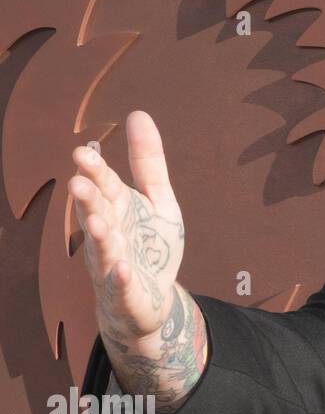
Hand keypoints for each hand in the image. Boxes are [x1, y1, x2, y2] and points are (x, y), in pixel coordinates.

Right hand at [68, 110, 185, 341]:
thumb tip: (139, 113)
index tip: (82, 154)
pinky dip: (121, 279)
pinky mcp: (125, 294)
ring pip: (103, 249)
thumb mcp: (158, 201)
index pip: (104, 185)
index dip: (94, 171)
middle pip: (96, 213)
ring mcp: (113, 264)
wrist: (148, 301)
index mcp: (116, 207)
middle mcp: (108, 232)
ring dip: (99, 237)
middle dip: (88, 200)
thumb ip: (148, 163)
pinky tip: (124, 270)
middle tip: (78, 183)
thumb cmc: (150, 246)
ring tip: (97, 224)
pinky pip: (121, 286)